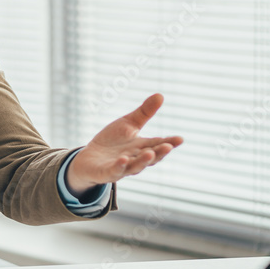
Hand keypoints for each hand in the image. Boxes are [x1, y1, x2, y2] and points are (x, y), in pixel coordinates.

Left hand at [66, 93, 182, 195]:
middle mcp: (135, 159)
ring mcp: (122, 168)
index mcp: (142, 147)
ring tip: (150, 153)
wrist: (89, 158)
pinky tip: (123, 159)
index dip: (169, 142)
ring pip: (135, 166)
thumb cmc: (112, 141)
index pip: (158, 144)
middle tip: (168, 146)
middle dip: (159, 153)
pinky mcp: (107, 173)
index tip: (180, 139)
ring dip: (143, 161)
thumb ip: (144, 112)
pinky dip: (119, 166)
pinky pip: (114, 171)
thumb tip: (161, 95)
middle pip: (150, 157)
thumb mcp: (128, 124)